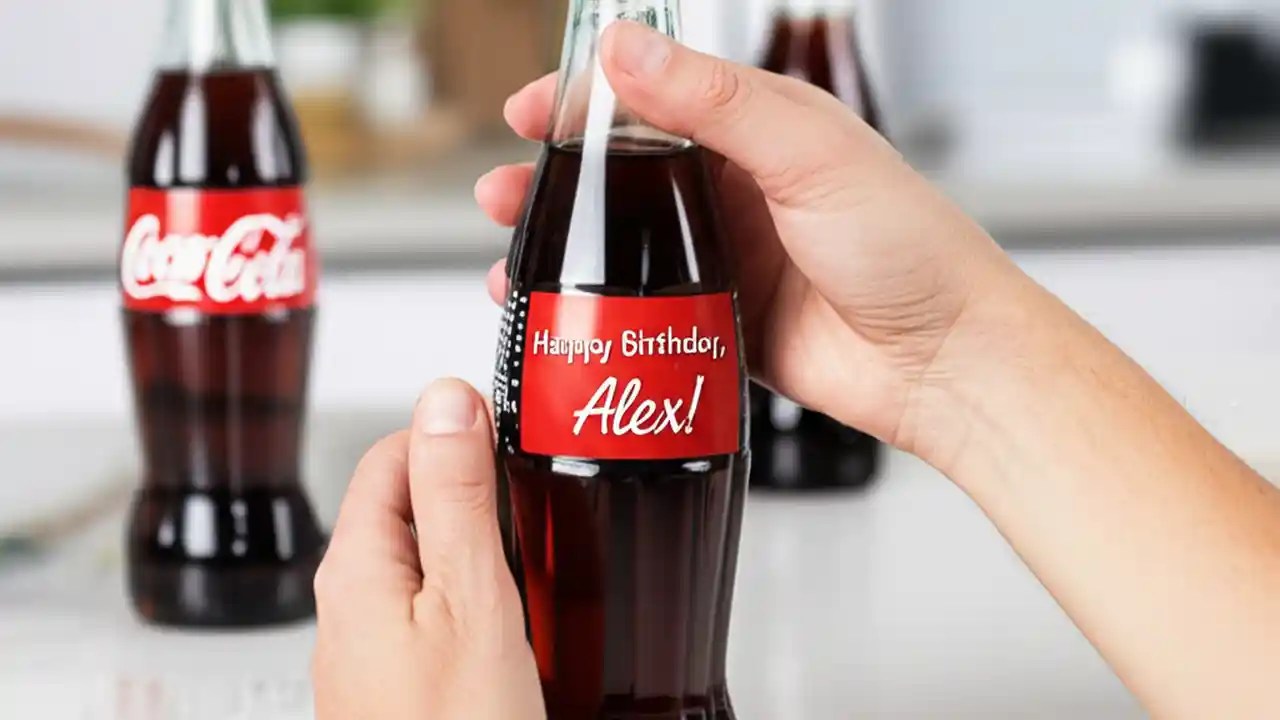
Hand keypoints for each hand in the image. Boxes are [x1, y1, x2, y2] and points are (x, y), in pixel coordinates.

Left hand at [312, 379, 543, 719]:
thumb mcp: (469, 599)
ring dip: (478, 541)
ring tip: (534, 550)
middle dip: (472, 485)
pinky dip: (476, 593)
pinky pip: (433, 610)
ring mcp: (373, 647)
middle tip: (535, 490)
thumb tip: (447, 397)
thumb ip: (457, 495)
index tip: (511, 429)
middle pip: (408, 502)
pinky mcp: (399, 683)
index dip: (453, 428)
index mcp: (357, 566)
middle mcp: (352, 602)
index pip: (394, 451)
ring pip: (426, 559)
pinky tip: (517, 614)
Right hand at [476, 21, 1026, 469]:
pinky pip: (643, 312)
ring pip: (623, 246)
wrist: (945, 362)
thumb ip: (715, 101)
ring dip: (564, 250)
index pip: (650, 96)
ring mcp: (727, 259)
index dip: (582, 100)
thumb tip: (629, 48)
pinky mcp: (721, 323)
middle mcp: (737, 191)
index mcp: (759, 131)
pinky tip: (564, 322)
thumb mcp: (809, 152)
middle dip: (555, 182)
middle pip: (622, 174)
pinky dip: (597, 314)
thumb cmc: (910, 249)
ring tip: (513, 261)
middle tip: (503, 195)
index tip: (526, 112)